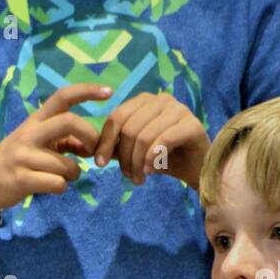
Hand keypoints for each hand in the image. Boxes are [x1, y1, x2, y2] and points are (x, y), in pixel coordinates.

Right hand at [0, 83, 111, 213]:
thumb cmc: (15, 161)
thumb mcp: (36, 144)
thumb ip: (62, 141)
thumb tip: (89, 146)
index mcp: (34, 121)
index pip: (62, 97)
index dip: (86, 91)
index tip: (109, 92)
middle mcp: (28, 134)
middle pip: (69, 121)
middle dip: (89, 136)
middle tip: (92, 151)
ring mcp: (23, 156)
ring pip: (67, 163)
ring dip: (74, 173)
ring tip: (63, 177)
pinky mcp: (22, 179)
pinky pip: (58, 184)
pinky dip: (62, 187)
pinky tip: (52, 187)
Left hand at [93, 93, 209, 189]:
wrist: (195, 168)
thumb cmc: (163, 158)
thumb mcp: (132, 151)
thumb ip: (113, 147)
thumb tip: (84, 150)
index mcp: (144, 101)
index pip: (116, 117)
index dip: (105, 142)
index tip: (100, 164)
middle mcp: (162, 99)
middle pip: (129, 128)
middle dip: (124, 158)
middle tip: (129, 177)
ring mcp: (179, 109)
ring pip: (144, 136)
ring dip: (137, 163)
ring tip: (139, 179)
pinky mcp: (192, 124)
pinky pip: (162, 141)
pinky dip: (152, 159)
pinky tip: (150, 171)